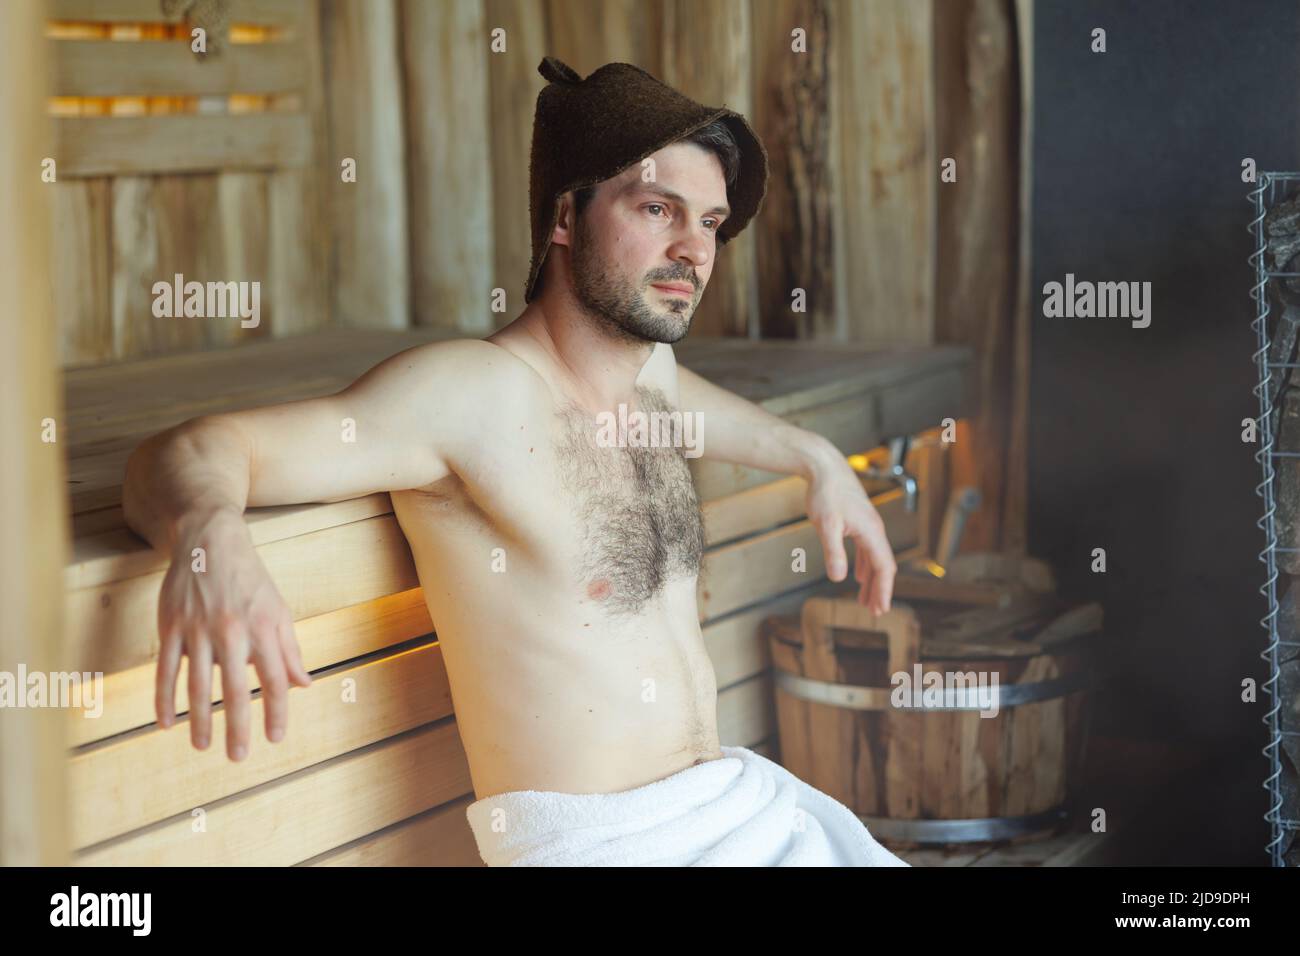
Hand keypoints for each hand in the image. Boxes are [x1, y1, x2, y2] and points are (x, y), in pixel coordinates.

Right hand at [155, 508, 311, 759]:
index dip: (276, 711)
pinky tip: (165, 724)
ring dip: (200, 720)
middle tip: (237, 756)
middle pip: (235, 688)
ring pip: (198, 684)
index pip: (275, 679)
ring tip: (202, 745)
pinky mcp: (171, 625)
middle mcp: (232, 631)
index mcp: (264, 628)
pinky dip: (164, 699)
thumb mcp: (279, 610)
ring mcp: (198, 629)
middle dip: (237, 726)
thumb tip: (305, 685)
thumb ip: (290, 650)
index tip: (275, 738)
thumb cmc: (250, 580)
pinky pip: (165, 669)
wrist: (210, 540)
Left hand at [806, 461, 896, 614]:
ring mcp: (867, 525)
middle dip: (880, 590)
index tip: (881, 609)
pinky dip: (864, 566)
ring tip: (866, 601)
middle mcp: (874, 529)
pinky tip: (859, 576)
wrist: (824, 466)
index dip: (884, 590)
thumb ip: (833, 552)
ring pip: (874, 559)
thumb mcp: (826, 525)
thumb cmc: (825, 492)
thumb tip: (838, 579)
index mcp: (871, 532)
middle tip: (876, 613)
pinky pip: (866, 550)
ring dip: (872, 581)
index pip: (884, 568)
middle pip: (882, 566)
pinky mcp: (858, 521)